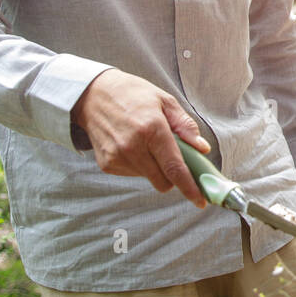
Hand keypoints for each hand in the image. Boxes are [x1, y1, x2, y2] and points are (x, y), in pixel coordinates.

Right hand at [71, 68, 212, 208]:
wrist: (93, 95)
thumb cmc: (133, 95)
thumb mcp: (165, 101)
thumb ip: (186, 126)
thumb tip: (202, 148)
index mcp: (152, 129)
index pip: (174, 167)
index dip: (189, 187)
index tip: (200, 201)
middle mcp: (133, 146)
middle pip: (163, 181)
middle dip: (173, 176)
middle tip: (174, 159)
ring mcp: (118, 157)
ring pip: (149, 178)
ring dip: (154, 167)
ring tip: (146, 142)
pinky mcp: (107, 164)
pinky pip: (133, 174)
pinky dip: (139, 165)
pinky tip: (132, 145)